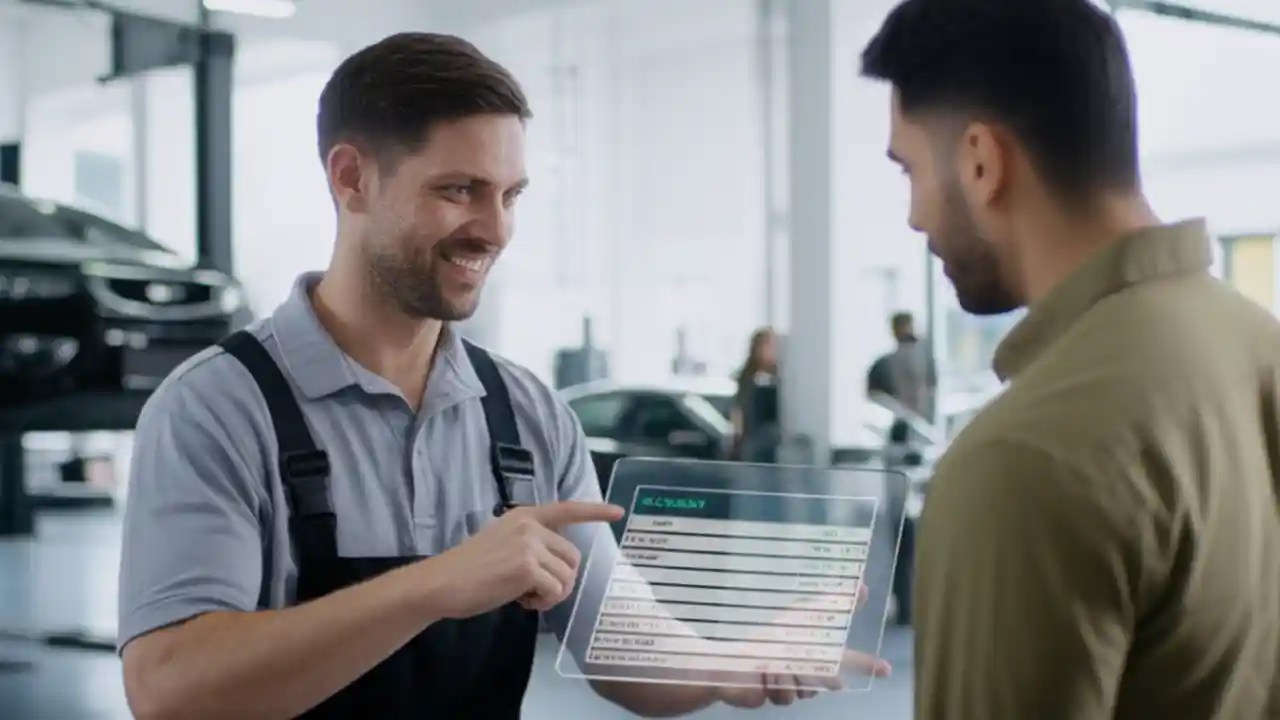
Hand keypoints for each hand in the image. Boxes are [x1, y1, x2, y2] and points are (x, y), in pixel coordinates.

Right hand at [419, 501, 623, 618]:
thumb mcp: (501, 543)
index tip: (617, 513)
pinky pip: (555, 591)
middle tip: (533, 590)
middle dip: (560, 578)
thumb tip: (554, 564)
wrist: (443, 583)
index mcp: (524, 516)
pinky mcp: (528, 568)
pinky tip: (521, 602)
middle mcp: (530, 526)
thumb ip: (528, 544)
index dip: (594, 512)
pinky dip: (543, 603)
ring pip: (567, 576)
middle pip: (572, 556)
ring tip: (525, 596)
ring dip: (552, 593)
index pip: (566, 508)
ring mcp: (530, 545)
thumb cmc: (468, 569)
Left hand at [718, 582, 890, 708]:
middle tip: (816, 672)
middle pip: (826, 680)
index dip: (867, 664)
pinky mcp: (777, 697)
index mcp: (812, 649)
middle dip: (823, 677)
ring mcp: (792, 685)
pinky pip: (786, 697)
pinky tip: (763, 678)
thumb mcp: (797, 616)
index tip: (886, 669)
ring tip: (772, 666)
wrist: (730, 657)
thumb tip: (862, 585)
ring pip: (805, 690)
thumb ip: (829, 603)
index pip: (846, 658)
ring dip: (788, 676)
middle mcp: (806, 669)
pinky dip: (774, 685)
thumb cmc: (764, 636)